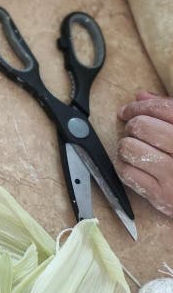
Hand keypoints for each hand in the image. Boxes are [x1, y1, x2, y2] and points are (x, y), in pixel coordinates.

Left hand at [115, 91, 172, 216]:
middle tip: (136, 132)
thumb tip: (142, 96)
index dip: (139, 106)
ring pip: (129, 148)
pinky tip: (136, 166)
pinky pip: (126, 172)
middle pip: (141, 126)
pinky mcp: (162, 195)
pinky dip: (124, 166)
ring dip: (127, 146)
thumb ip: (171, 112)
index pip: (163, 109)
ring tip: (138, 150)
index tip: (127, 110)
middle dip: (133, 126)